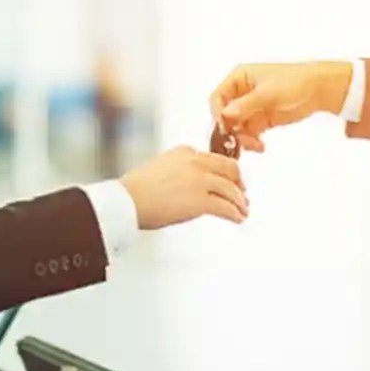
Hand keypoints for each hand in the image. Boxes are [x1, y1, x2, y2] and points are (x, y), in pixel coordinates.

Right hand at [119, 146, 247, 228]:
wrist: (126, 201)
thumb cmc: (135, 189)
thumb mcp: (159, 167)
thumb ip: (178, 169)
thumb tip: (186, 184)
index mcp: (185, 151)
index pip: (215, 158)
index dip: (227, 171)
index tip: (231, 179)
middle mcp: (196, 162)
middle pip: (230, 170)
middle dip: (239, 184)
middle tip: (242, 195)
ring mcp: (200, 181)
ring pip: (231, 190)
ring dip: (240, 202)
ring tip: (243, 211)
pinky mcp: (201, 201)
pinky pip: (226, 207)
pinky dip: (235, 214)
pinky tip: (237, 219)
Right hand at [208, 61, 352, 151]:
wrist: (320, 89)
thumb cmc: (295, 81)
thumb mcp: (268, 93)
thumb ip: (246, 104)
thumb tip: (225, 114)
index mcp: (239, 78)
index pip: (218, 97)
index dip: (217, 113)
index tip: (224, 127)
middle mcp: (241, 93)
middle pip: (225, 115)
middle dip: (230, 130)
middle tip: (238, 143)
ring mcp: (251, 107)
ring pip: (236, 127)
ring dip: (242, 138)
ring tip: (255, 145)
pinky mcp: (261, 120)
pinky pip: (248, 133)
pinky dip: (251, 141)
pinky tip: (260, 146)